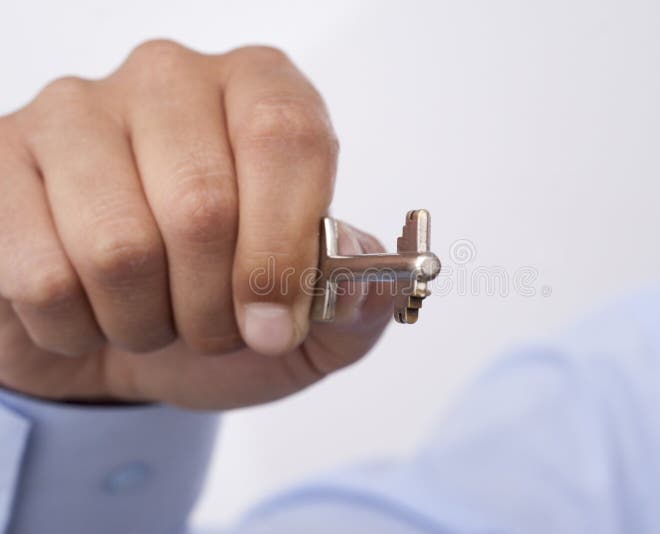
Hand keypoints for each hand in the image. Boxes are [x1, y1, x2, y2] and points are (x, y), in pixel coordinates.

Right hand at [0, 40, 391, 408]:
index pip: (287, 138)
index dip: (283, 249)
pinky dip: (77, 328)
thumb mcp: (314, 323)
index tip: (275, 325)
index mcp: (260, 92)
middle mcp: (170, 80)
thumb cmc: (224, 314)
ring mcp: (76, 112)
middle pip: (203, 203)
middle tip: (213, 329)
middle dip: (214, 305)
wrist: (124, 341)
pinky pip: (40, 274)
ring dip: (147, 321)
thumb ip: (358, 298)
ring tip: (152, 317)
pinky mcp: (1, 160)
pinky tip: (88, 311)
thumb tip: (367, 279)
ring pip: (119, 246)